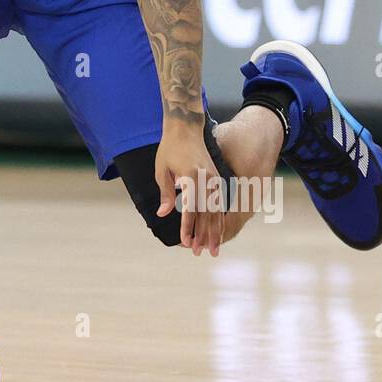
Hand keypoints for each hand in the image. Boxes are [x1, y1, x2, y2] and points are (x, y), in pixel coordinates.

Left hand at [155, 122, 225, 256]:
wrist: (185, 129)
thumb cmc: (169, 149)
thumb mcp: (162, 170)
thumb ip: (166, 193)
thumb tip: (163, 214)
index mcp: (192, 178)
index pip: (190, 209)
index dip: (188, 227)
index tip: (185, 242)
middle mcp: (206, 180)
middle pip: (207, 213)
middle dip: (203, 235)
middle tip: (198, 253)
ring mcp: (214, 180)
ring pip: (216, 211)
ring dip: (213, 231)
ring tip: (211, 249)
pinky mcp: (216, 179)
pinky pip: (219, 203)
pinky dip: (218, 219)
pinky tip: (218, 231)